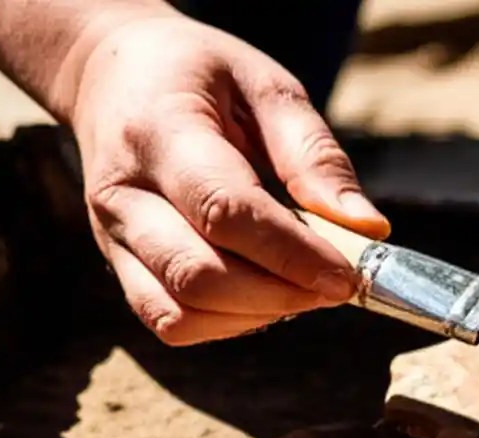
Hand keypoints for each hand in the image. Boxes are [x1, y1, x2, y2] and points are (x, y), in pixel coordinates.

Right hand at [64, 12, 389, 343]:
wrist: (110, 74)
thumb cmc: (200, 76)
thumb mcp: (267, 87)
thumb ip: (314, 156)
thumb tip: (369, 228)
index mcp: (160, 133)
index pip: (225, 211)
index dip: (293, 254)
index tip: (350, 276)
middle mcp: (123, 193)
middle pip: (199, 275)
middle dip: (282, 293)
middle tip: (338, 285)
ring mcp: (112, 236)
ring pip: (181, 311)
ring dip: (257, 314)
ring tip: (303, 286)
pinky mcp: (118, 264)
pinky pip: (169, 320)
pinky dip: (227, 323)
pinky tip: (265, 295)